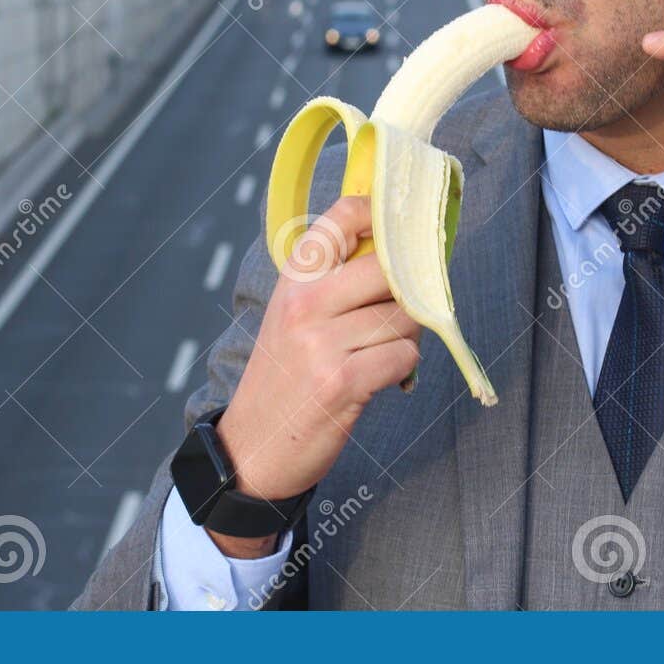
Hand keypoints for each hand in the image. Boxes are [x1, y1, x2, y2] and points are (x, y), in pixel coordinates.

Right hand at [210, 195, 419, 555]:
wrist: (252, 448)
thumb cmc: (285, 376)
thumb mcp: (293, 315)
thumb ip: (335, 280)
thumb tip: (404, 252)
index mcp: (293, 279)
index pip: (343, 216)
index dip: (384, 216)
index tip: (403, 231)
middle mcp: (304, 303)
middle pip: (390, 267)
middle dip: (411, 291)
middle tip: (401, 312)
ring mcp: (321, 343)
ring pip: (404, 315)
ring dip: (407, 336)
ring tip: (381, 351)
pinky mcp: (342, 382)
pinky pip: (404, 355)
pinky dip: (404, 367)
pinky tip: (382, 376)